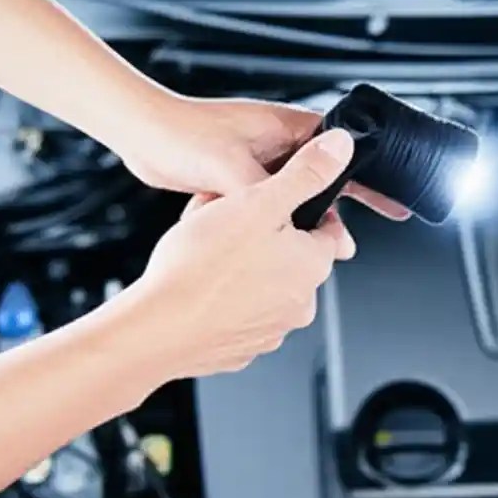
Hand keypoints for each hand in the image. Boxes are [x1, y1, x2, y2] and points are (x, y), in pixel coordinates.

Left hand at [118, 95, 409, 220]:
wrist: (140, 136)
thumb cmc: (185, 137)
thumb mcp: (242, 170)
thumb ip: (287, 187)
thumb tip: (326, 206)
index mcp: (288, 130)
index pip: (342, 154)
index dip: (370, 178)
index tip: (393, 200)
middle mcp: (276, 145)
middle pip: (324, 180)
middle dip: (341, 210)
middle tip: (365, 233)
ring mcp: (256, 164)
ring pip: (294, 201)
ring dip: (302, 225)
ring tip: (314, 255)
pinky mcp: (235, 183)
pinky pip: (266, 211)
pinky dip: (272, 228)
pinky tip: (270, 249)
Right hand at [120, 128, 354, 379]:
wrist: (158, 329)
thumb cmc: (202, 267)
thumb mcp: (259, 201)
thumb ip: (305, 174)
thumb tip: (340, 149)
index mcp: (313, 266)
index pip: (327, 228)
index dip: (295, 206)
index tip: (267, 200)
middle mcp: (301, 304)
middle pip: (290, 255)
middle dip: (262, 235)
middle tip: (225, 223)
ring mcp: (272, 331)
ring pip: (263, 283)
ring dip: (242, 266)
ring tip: (205, 253)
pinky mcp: (242, 348)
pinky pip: (238, 313)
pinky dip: (223, 299)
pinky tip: (198, 285)